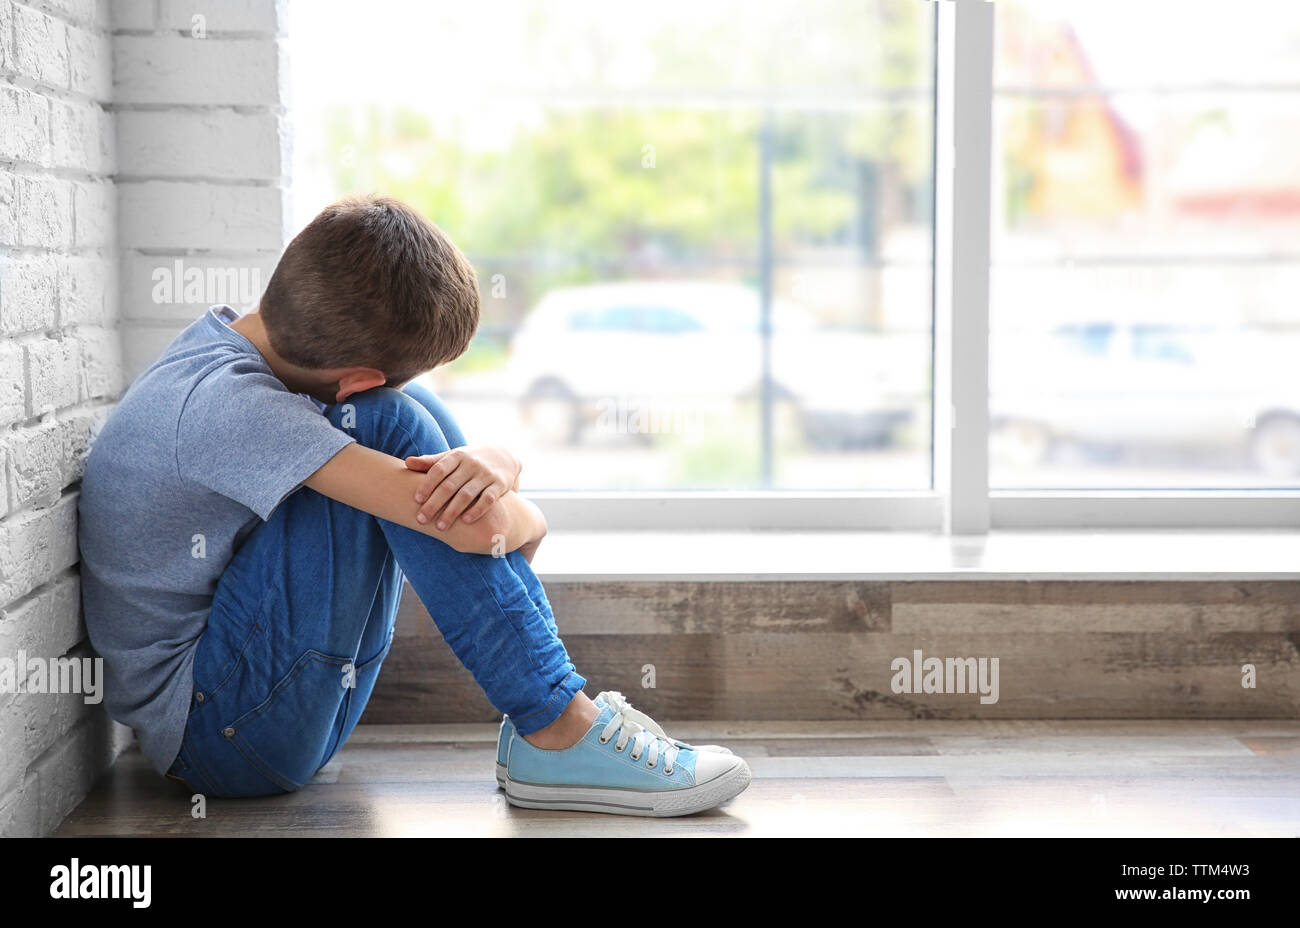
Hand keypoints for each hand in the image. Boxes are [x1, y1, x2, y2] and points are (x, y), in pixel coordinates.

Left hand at [404, 446, 521, 528]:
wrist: (504, 456)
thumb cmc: (469, 460)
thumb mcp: (452, 457)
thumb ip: (430, 462)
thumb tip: (406, 463)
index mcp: (457, 456)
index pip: (439, 470)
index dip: (427, 485)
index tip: (416, 500)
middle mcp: (471, 464)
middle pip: (449, 485)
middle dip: (434, 504)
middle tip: (421, 520)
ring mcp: (486, 474)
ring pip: (466, 494)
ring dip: (452, 512)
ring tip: (440, 527)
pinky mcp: (500, 484)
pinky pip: (488, 499)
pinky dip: (477, 510)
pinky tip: (465, 522)